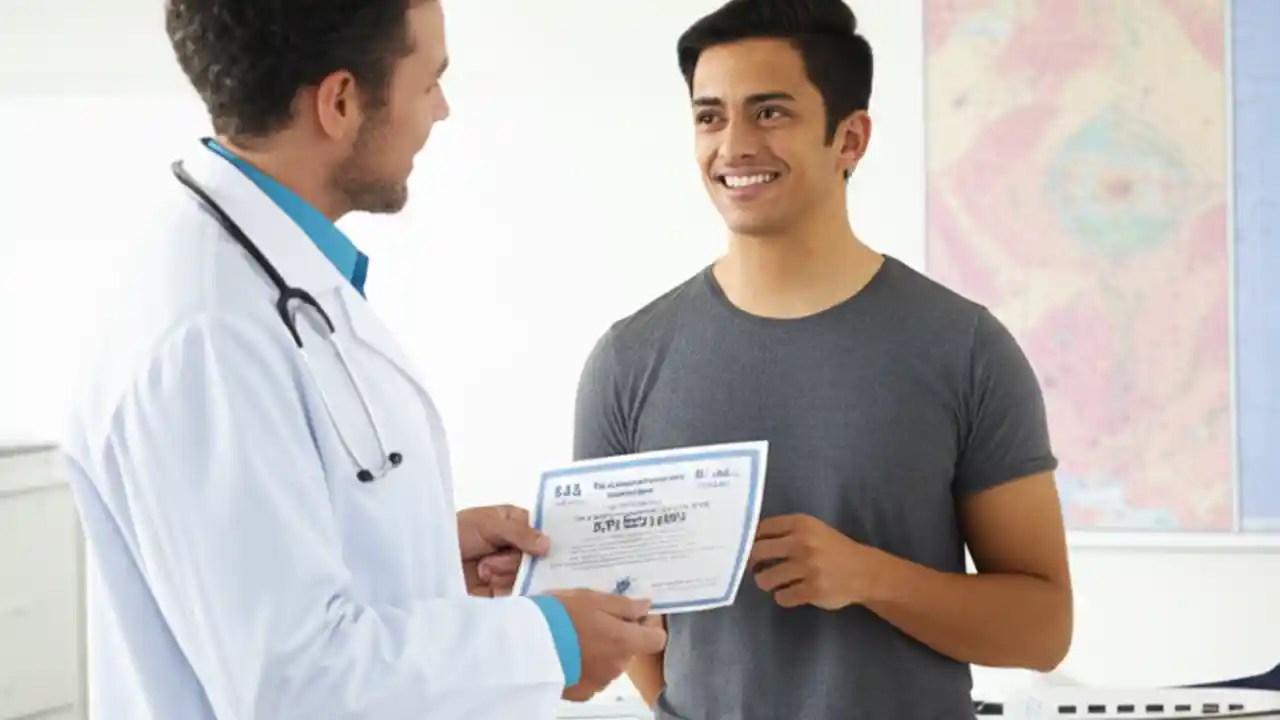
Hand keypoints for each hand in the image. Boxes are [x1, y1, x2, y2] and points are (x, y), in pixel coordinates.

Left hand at [457, 505, 548, 596]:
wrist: (427, 562)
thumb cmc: (455, 532)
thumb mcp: (487, 523)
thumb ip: (518, 532)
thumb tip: (547, 544)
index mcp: (514, 524)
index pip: (541, 532)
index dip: (544, 540)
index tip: (543, 549)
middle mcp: (515, 547)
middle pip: (535, 558)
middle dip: (514, 559)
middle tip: (491, 559)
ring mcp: (508, 570)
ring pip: (526, 576)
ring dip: (503, 572)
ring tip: (483, 570)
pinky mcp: (500, 591)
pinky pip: (516, 593)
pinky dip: (505, 590)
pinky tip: (491, 585)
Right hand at [551, 590, 667, 702]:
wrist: (526, 646)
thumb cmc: (561, 616)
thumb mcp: (592, 598)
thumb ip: (624, 605)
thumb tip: (646, 606)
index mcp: (625, 641)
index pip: (657, 639)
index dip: (650, 626)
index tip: (637, 615)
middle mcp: (618, 666)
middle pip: (630, 650)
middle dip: (620, 636)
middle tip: (596, 620)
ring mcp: (600, 682)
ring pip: (611, 664)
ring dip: (602, 652)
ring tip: (576, 637)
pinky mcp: (582, 693)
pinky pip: (593, 678)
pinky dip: (586, 667)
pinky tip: (568, 654)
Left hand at [748, 514, 887, 610]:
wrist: (864, 572)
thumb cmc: (832, 549)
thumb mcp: (812, 530)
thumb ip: (785, 532)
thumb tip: (749, 541)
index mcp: (801, 524)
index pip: (761, 529)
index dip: (750, 540)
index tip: (749, 549)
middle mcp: (802, 543)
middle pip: (757, 552)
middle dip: (752, 562)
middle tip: (757, 567)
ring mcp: (807, 567)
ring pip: (765, 578)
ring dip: (765, 582)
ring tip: (775, 581)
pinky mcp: (812, 590)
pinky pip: (781, 597)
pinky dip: (783, 597)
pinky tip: (792, 592)